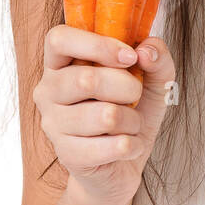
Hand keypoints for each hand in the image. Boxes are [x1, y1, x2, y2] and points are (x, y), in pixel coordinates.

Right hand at [34, 25, 176, 204]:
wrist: (121, 166)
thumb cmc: (130, 115)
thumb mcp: (152, 81)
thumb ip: (157, 57)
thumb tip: (146, 51)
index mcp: (60, 64)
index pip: (59, 39)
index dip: (98, 45)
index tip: (129, 57)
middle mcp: (48, 92)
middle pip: (87, 79)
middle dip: (127, 88)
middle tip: (134, 96)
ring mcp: (53, 125)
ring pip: (105, 115)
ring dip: (133, 121)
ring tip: (130, 125)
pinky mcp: (68, 155)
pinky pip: (114, 145)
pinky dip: (132, 145)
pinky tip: (127, 146)